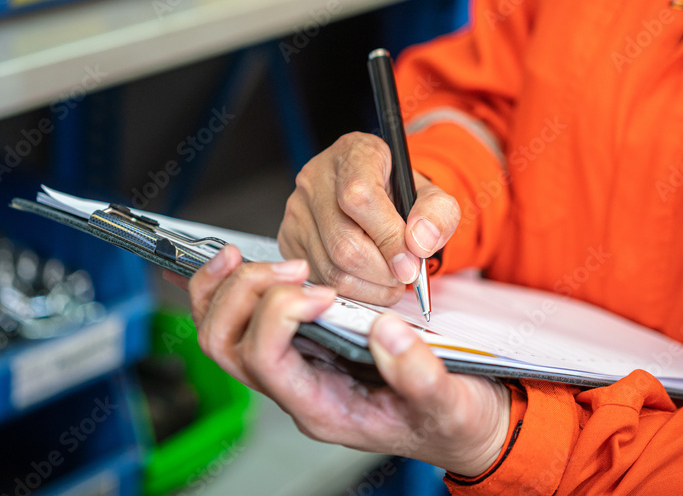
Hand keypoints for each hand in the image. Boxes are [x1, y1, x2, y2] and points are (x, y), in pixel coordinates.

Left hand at [165, 246, 510, 476]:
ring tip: (249, 256)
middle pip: (226, 344)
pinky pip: (238, 320)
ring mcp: (289, 368)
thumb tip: (384, 330)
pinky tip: (245, 260)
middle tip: (291, 268)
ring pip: (221, 331)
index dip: (279, 314)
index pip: (266, 359)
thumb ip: (420, 374)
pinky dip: (229, 287)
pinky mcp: (296, 347)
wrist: (460, 425)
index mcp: (321, 409)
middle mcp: (294, 390)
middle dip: (244, 294)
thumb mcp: (452, 403)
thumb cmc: (451, 419)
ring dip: (226, 287)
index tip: (325, 291)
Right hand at [278, 132, 460, 304]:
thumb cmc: (396, 191)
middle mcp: (315, 179)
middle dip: (383, 272)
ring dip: (370, 288)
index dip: (388, 238)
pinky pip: (318, 278)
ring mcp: (297, 210)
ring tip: (390, 281)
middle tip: (405, 276)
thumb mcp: (429, 193)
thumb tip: (420, 244)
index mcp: (353, 154)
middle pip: (344, 244)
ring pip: (331, 269)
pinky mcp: (288, 238)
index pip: (360, 198)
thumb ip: (437, 213)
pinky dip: (350, 291)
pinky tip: (368, 280)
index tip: (410, 263)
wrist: (372, 190)